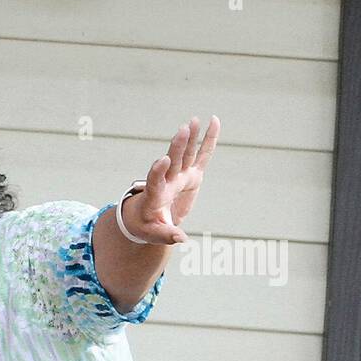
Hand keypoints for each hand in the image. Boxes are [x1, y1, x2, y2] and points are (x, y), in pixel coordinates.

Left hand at [124, 115, 219, 244]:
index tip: (161, 160)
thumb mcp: (153, 234)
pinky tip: (214, 121)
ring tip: (194, 121)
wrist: (146, 216)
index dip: (157, 170)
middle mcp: (167, 180)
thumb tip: (181, 239)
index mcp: (154, 195)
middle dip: (177, 147)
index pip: (154, 180)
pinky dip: (208, 140)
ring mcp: (180, 175)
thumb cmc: (146, 225)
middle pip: (172, 161)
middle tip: (183, 130)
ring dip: (190, 138)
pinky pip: (202, 155)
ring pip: (185, 154)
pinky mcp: (191, 175)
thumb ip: (166, 235)